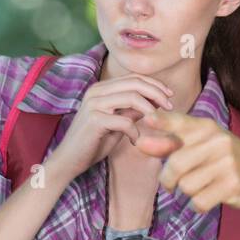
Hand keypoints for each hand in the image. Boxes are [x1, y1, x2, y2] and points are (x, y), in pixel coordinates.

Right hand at [47, 74, 173, 181]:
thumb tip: (153, 102)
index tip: (170, 96)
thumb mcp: (117, 123)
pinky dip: (135, 132)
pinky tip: (135, 141)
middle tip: (170, 106)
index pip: (133, 78)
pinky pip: (125, 121)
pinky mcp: (94, 120)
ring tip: (157, 122)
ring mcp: (94, 104)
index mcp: (101, 89)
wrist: (69, 160)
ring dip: (150, 110)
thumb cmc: (94, 142)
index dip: (155, 85)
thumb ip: (132, 110)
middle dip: (157, 93)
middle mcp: (96, 92)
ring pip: (132, 97)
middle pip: (135, 83)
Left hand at [135, 110, 239, 211]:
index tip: (147, 118)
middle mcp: (217, 142)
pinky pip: (200, 201)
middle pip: (175, 164)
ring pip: (186, 185)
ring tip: (202, 187)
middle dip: (169, 179)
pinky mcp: (233, 185)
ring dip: (188, 192)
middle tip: (172, 184)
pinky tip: (208, 198)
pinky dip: (198, 205)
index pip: (180, 122)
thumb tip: (141, 143)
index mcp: (206, 128)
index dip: (162, 121)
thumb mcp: (199, 145)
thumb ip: (169, 144)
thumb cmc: (224, 158)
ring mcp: (227, 163)